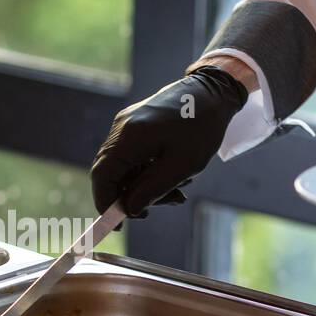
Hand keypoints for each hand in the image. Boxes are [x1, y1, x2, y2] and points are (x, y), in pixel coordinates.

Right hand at [90, 66, 247, 216]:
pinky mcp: (137, 125)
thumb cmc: (201, 127)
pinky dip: (147, 172)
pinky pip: (133, 155)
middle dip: (128, 196)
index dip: (105, 203)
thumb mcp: (181, 166)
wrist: (213, 91)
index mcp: (129, 137)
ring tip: (175, 193)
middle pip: (111, 173)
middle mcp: (122, 128)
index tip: (116, 224)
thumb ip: (152, 190)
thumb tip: (130, 210)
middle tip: (152, 211)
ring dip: (143, 185)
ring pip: (124, 166)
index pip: (102, 176)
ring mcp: (127, 124)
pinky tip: (172, 177)